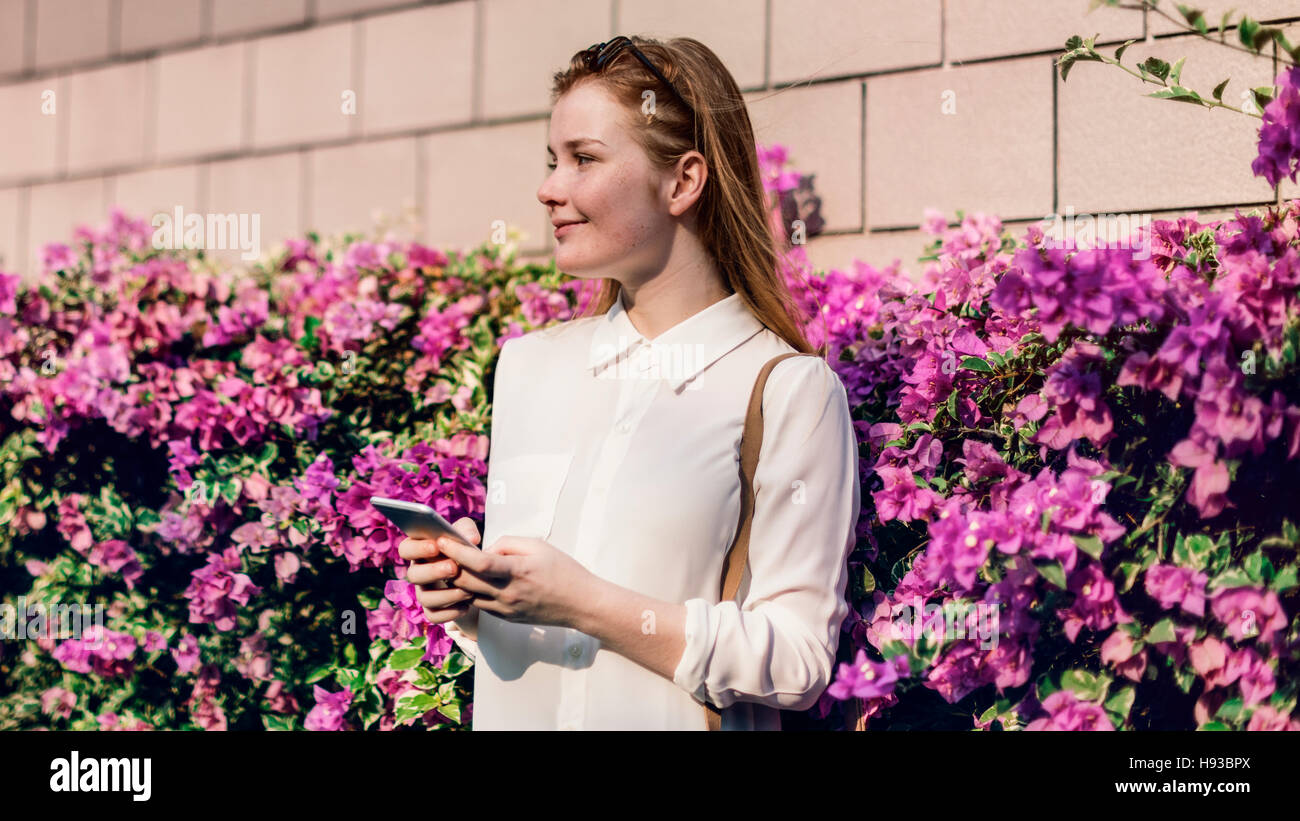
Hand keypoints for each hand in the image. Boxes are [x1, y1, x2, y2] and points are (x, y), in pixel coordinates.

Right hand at [399, 518, 481, 626]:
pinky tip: (467, 606)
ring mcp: (424, 592)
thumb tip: (471, 539)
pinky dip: (450, 613)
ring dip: (446, 595)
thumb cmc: (463, 548)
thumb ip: (467, 530)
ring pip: (424, 598)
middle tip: (454, 568)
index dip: (417, 548)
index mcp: (419, 551)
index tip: (436, 546)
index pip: (405, 548)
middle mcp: (418, 572)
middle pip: (413, 575)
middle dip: (433, 571)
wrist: (474, 574)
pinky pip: (434, 616)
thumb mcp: (466, 534)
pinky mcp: (433, 610)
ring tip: (468, 591)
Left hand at [435, 535, 596, 628]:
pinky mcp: (505, 618)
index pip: (478, 562)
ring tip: (454, 565)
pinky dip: (471, 592)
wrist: (580, 604)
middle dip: (449, 565)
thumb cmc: (563, 570)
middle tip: (441, 552)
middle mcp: (508, 593)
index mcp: (517, 571)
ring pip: (467, 595)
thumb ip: (507, 543)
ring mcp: (505, 609)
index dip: (457, 551)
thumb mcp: (538, 546)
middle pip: (464, 581)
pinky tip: (473, 581)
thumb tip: (484, 549)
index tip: (443, 540)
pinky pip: (480, 604)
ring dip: (457, 581)